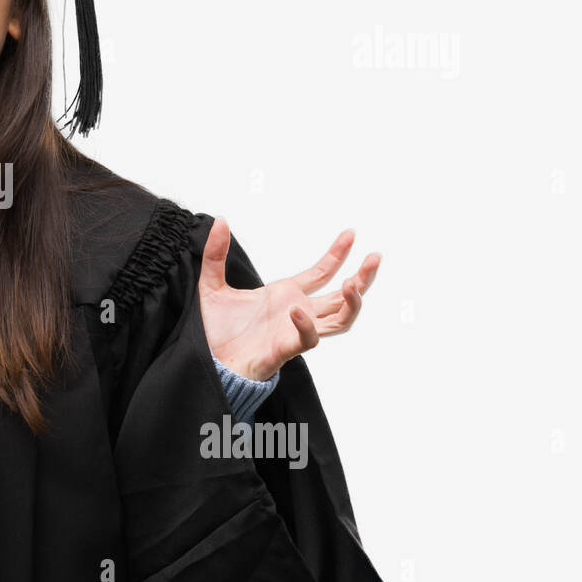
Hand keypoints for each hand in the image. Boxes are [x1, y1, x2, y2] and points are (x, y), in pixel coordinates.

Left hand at [199, 217, 379, 381]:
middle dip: (362, 278)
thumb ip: (215, 255)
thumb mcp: (212, 285)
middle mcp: (298, 312)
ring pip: (340, 320)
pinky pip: (308, 338)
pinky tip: (297, 310)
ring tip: (352, 284)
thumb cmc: (216, 330)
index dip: (338, 254)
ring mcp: (295, 331)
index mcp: (286, 295)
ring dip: (351, 303)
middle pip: (343, 297)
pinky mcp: (286, 349)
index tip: (351, 233)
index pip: (322, 273)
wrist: (207, 360)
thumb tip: (219, 221)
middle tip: (374, 257)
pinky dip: (306, 325)